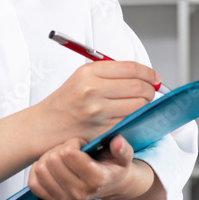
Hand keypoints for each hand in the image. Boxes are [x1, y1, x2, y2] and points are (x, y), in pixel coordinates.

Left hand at [27, 135, 152, 199]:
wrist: (111, 185)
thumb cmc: (114, 167)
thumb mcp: (124, 156)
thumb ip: (122, 148)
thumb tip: (118, 141)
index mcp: (96, 179)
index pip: (69, 154)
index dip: (73, 143)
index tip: (81, 144)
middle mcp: (79, 192)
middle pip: (52, 160)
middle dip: (60, 148)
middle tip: (71, 150)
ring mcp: (64, 199)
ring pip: (41, 169)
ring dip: (48, 157)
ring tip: (62, 157)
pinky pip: (33, 182)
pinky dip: (37, 170)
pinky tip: (51, 166)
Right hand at [43, 59, 159, 144]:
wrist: (44, 126)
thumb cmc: (65, 101)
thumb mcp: (82, 76)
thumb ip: (111, 72)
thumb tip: (143, 74)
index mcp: (88, 72)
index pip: (131, 68)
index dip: (148, 72)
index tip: (154, 77)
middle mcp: (92, 90)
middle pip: (138, 86)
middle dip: (150, 89)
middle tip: (149, 91)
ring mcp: (97, 112)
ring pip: (138, 105)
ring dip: (145, 105)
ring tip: (139, 104)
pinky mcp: (101, 130)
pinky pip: (129, 121)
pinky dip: (134, 118)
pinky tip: (129, 116)